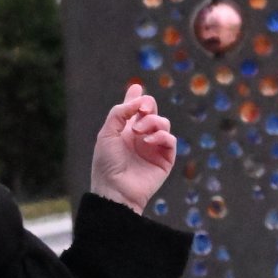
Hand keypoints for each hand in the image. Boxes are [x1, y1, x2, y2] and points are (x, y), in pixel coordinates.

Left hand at [90, 83, 176, 213]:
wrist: (115, 189)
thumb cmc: (107, 163)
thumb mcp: (107, 133)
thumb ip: (120, 111)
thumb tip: (138, 94)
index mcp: (125, 130)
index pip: (135, 109)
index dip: (137, 98)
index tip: (136, 88)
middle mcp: (141, 136)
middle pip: (152, 111)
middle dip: (148, 105)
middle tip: (141, 109)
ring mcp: (154, 147)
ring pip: (163, 123)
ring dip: (152, 122)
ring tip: (139, 132)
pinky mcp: (165, 159)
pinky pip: (170, 140)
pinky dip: (161, 136)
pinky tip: (148, 141)